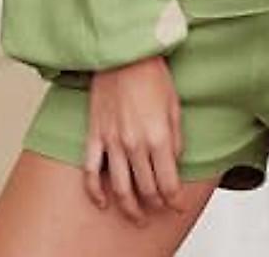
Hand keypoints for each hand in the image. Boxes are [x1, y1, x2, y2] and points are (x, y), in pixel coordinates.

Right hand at [83, 54, 187, 225]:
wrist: (123, 52)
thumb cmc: (150, 72)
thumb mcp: (174, 105)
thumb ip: (176, 138)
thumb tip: (174, 161)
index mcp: (158, 136)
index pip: (168, 183)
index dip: (174, 200)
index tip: (177, 206)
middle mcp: (134, 144)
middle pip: (146, 189)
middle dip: (155, 205)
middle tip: (160, 209)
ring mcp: (112, 141)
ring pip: (120, 188)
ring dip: (130, 208)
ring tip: (137, 216)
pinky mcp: (95, 135)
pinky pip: (91, 171)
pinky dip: (96, 192)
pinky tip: (103, 202)